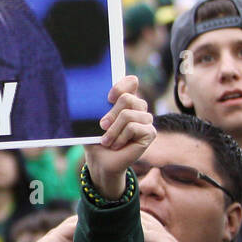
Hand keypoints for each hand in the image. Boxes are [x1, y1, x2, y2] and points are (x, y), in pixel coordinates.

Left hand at [84, 76, 153, 199]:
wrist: (100, 161)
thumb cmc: (95, 139)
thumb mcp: (91, 120)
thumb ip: (95, 106)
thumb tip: (90, 94)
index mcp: (126, 100)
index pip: (132, 81)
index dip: (121, 86)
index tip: (108, 98)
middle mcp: (139, 108)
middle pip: (128, 98)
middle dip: (111, 114)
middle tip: (102, 126)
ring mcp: (146, 120)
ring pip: (128, 115)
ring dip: (113, 130)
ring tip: (107, 141)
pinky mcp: (150, 133)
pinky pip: (133, 127)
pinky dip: (121, 138)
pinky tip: (117, 145)